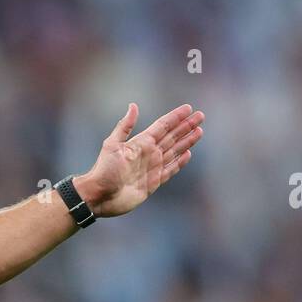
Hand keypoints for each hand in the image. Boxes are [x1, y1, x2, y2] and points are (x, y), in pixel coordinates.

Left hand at [74, 103, 203, 217]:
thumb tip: (133, 106)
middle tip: (200, 116)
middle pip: (172, 136)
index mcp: (140, 143)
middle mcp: (148, 153)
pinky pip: (170, 170)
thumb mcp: (112, 145)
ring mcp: (152, 167)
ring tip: (199, 131)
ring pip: (174, 151)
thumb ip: (125, 127)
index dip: (175, 117)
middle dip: (186, 127)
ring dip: (187, 141)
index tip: (188, 108)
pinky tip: (188, 154)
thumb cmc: (103, 170)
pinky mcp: (153, 182)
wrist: (100, 196)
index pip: (163, 126)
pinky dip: (179, 162)